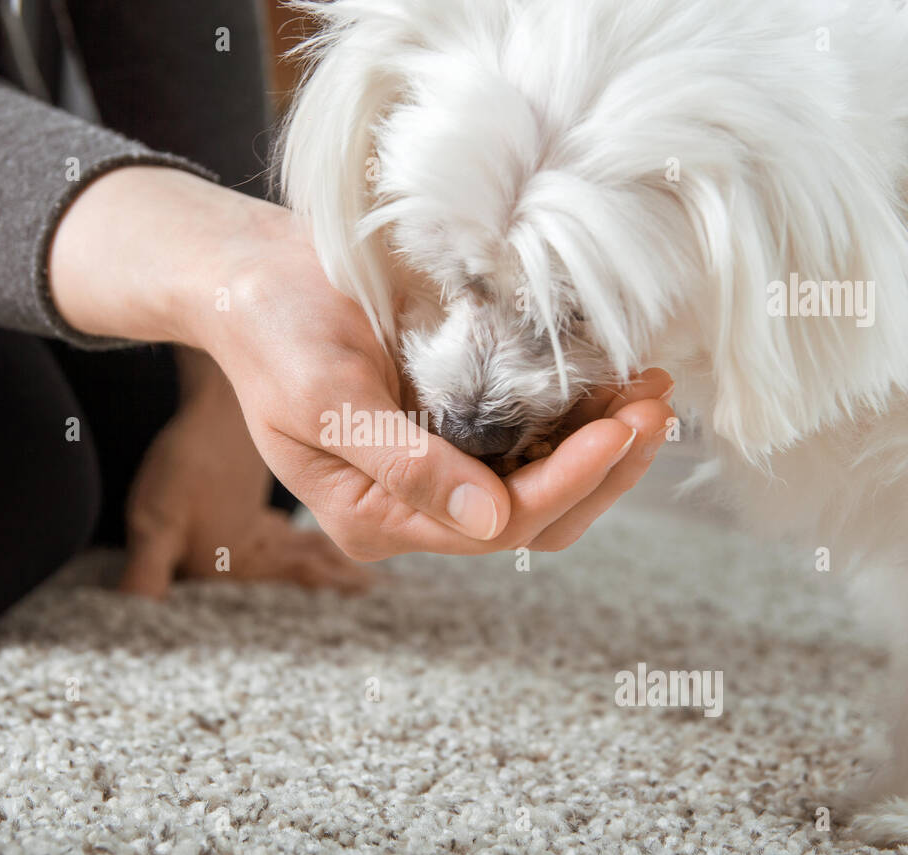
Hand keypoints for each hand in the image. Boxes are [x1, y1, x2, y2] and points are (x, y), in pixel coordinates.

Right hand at [49, 166, 674, 559]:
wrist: (252, 275)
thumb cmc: (274, 332)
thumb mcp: (326, 399)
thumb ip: (406, 466)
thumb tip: (493, 520)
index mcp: (375, 518)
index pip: (493, 526)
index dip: (565, 482)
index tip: (618, 429)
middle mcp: (417, 505)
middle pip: (534, 516)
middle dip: (604, 468)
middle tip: (655, 406)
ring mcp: (442, 466)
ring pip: (546, 481)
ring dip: (606, 443)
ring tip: (652, 390)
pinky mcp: (459, 423)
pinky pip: (535, 436)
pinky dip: (581, 413)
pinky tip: (615, 378)